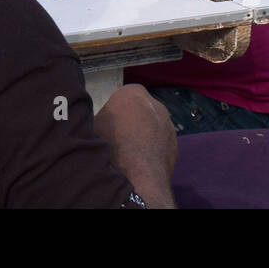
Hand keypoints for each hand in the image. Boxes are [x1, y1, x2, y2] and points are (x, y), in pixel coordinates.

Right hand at [94, 84, 177, 208]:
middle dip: (130, 123)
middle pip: (139, 112)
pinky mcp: (175, 145)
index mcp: (133, 92)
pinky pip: (159, 145)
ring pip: (151, 128)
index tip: (106, 128)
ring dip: (143, 137)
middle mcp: (155, 104)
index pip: (121, 98)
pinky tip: (140, 164)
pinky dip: (152, 151)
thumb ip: (99, 118)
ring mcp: (168, 125)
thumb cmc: (111, 143)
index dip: (113, 113)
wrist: (136, 175)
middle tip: (116, 140)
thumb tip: (98, 122)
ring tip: (128, 156)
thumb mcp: (92, 124)